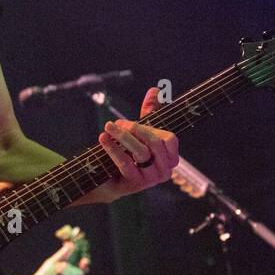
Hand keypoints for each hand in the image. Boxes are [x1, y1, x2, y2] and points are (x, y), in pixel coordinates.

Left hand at [95, 86, 178, 201]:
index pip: (170, 139)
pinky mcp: (135, 185)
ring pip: (140, 152)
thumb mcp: (141, 132)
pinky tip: (102, 139)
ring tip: (107, 127)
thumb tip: (155, 90)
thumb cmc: (129, 154)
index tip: (129, 122)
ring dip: (122, 137)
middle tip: (114, 124)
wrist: (110, 180)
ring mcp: (151, 180)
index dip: (149, 128)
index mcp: (171, 158)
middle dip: (134, 129)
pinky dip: (113, 149)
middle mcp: (165, 171)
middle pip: (153, 143)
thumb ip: (150, 112)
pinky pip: (126, 163)